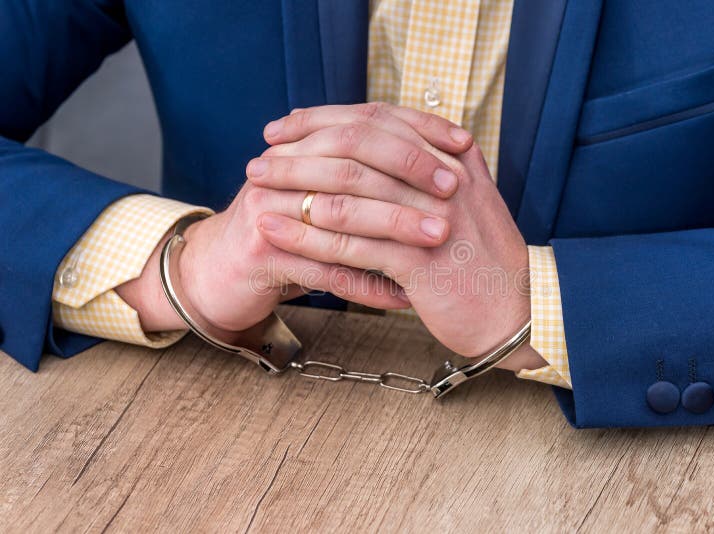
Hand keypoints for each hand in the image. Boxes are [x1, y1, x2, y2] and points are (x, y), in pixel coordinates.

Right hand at [117, 103, 473, 337]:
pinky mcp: (262, 254)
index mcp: (302, 147)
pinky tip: (404, 297)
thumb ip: (364, 173)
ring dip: (395, 229)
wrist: (217, 274)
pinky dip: (368, 285)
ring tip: (440, 242)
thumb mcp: (320, 195)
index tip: (464, 146)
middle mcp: (283, 169)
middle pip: (355, 161)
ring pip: (342, 215)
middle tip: (456, 191)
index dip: (417, 130)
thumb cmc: (286, 236)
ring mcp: (269, 209)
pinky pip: (325, 269)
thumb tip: (434, 156)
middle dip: (410, 174)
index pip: (366, 123)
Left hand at [254, 103, 544, 369]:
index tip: (288, 126)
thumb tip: (380, 153)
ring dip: (296, 188)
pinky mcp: (419, 261)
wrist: (514, 315)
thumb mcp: (467, 203)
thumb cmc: (482, 264)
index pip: (379, 121)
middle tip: (262, 156)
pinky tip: (275, 229)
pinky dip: (307, 236)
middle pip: (357, 149)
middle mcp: (444, 179)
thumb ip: (430, 174)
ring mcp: (432, 218)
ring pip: (348, 193)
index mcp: (453, 158)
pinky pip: (350, 244)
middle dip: (301, 150)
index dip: (326, 119)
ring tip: (256, 188)